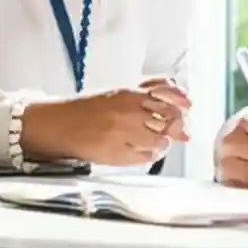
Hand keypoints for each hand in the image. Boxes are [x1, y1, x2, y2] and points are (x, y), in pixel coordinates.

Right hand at [21, 80, 191, 165]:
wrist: (62, 126)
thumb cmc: (91, 108)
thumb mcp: (122, 92)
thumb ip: (154, 90)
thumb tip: (186, 101)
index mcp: (129, 94)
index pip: (169, 101)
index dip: (181, 107)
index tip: (185, 109)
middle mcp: (128, 114)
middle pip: (169, 120)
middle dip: (175, 125)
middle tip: (172, 127)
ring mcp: (123, 135)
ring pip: (161, 141)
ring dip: (163, 141)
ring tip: (152, 138)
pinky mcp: (118, 155)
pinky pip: (148, 157)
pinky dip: (152, 154)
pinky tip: (144, 148)